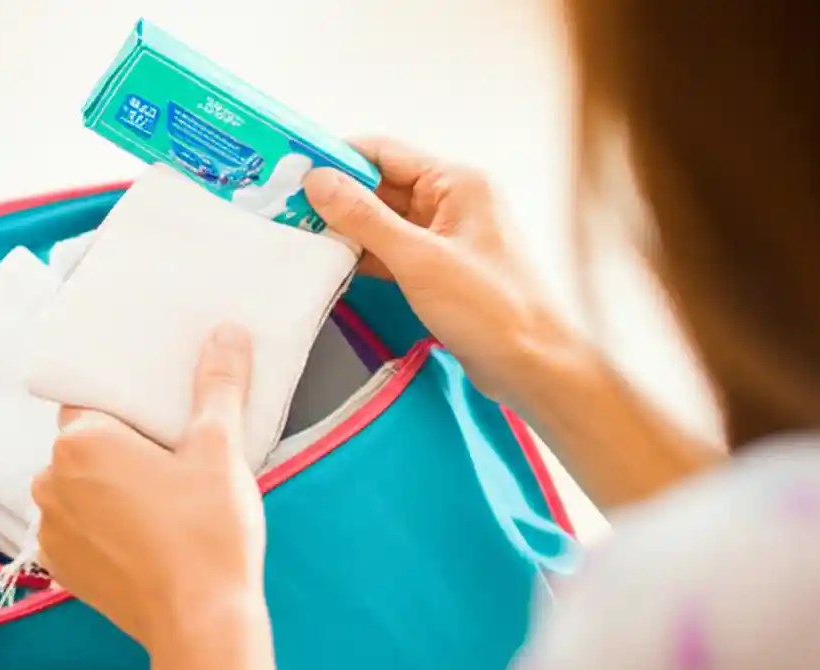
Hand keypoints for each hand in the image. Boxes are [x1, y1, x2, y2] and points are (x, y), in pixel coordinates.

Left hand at [31, 325, 267, 652]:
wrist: (201, 624)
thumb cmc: (209, 532)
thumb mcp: (220, 450)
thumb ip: (218, 386)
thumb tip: (226, 333)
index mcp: (80, 441)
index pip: (89, 397)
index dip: (124, 398)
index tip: (156, 407)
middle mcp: (50, 480)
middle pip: (84, 442)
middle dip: (122, 442)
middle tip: (173, 450)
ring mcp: (51, 529)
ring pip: (81, 486)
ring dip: (111, 484)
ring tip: (165, 495)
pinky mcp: (63, 568)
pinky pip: (80, 526)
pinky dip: (106, 523)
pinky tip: (149, 531)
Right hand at [304, 137, 585, 402]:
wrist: (534, 366)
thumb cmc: (491, 309)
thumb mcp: (418, 260)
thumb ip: (364, 219)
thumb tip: (317, 181)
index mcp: (457, 182)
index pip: (385, 152)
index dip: (338, 158)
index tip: (292, 168)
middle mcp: (454, 201)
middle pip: (382, 185)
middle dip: (337, 196)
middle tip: (284, 207)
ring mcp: (448, 236)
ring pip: (385, 220)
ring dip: (348, 228)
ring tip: (299, 234)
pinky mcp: (442, 269)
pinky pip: (394, 250)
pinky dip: (365, 255)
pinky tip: (333, 264)